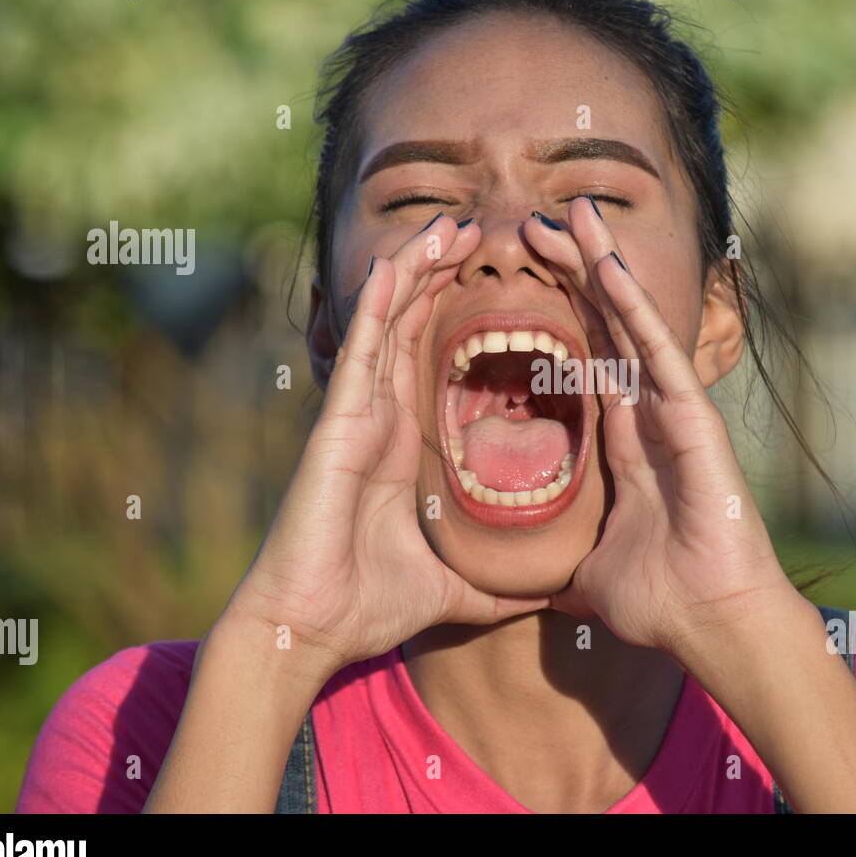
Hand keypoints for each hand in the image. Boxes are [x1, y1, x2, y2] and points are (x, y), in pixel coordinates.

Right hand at [232, 215, 549, 674]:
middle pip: (412, 329)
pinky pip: (359, 353)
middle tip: (479, 232)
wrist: (311, 629)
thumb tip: (544, 595)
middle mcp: (381, 422)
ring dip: (415, 272)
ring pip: (387, 326)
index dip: (461, 319)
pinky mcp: (336, 425)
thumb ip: (497, 587)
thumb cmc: (368, 607)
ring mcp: (356, 418)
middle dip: (442, 277)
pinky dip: (375, 307)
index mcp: (407, 447)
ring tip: (450, 227)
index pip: (437, 363)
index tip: (501, 284)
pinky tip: (395, 265)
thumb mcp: (454, 589)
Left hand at [524, 198, 799, 654]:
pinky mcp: (693, 420)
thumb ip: (563, 557)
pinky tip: (607, 266)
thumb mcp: (587, 570)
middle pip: (606, 327)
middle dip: (574, 272)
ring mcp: (673, 413)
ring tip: (571, 214)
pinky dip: (632, 309)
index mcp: (624, 442)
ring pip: (632, 325)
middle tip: (538, 223)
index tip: (525, 278)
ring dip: (601, 267)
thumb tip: (528, 578)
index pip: (586, 360)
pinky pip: (657, 353)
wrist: (706, 624)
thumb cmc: (659, 600)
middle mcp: (648, 416)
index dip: (559, 316)